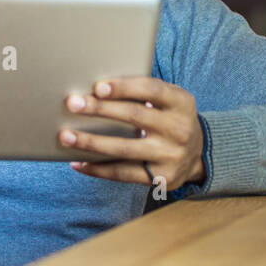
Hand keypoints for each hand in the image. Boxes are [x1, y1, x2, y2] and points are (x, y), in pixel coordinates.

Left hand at [60, 77, 206, 193]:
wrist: (199, 154)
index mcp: (181, 103)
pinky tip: (78, 162)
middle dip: (100, 110)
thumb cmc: (171, 118)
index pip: (151, 90)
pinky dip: (98, 168)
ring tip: (66, 136)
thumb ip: (143, 93)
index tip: (98, 86)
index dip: (124, 87)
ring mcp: (171, 156)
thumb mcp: (170, 100)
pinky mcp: (161, 179)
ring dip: (91, 142)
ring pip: (124, 148)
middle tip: (72, 104)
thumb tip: (96, 90)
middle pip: (134, 117)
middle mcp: (179, 129)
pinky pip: (123, 173)